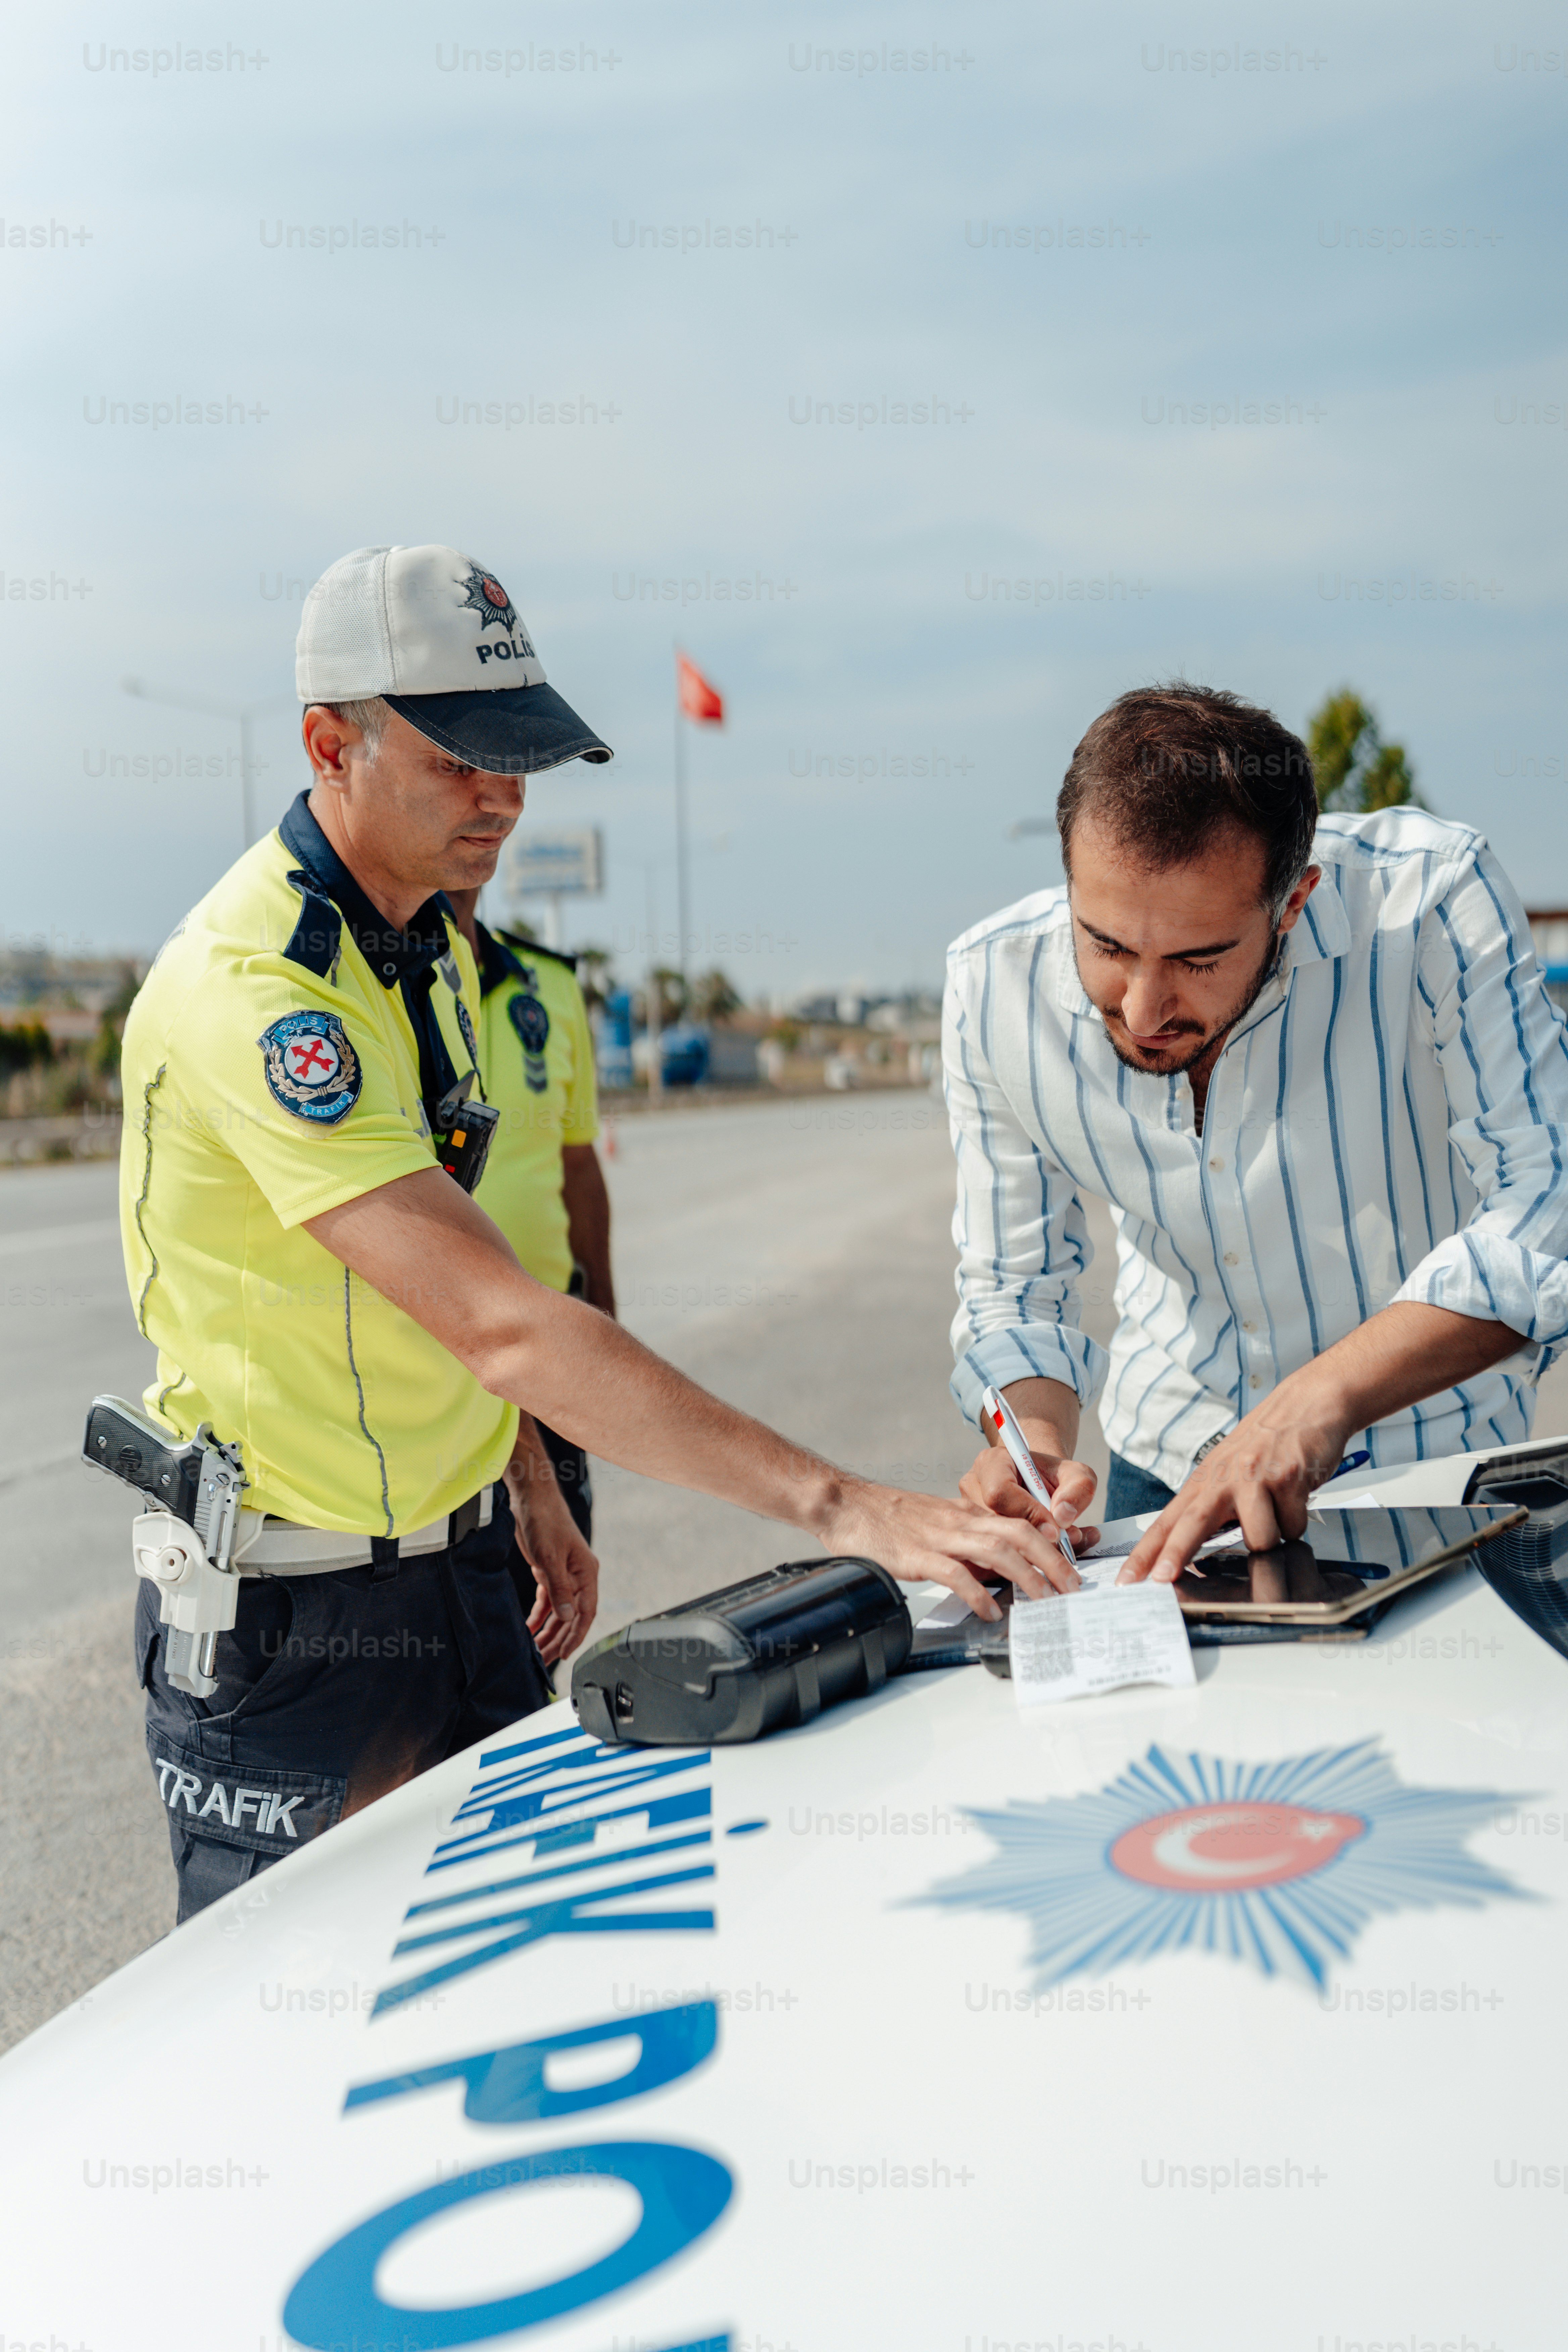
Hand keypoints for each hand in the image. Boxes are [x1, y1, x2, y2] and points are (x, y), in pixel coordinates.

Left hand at [507, 1465, 600, 1662]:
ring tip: (535, 1651)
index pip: (586, 1612)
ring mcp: (563, 1575)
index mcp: (587, 1573)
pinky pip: (546, 1601)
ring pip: (558, 1612)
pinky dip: (538, 1616)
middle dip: (558, 1639)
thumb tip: (568, 1618)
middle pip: (571, 1616)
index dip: (576, 1636)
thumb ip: (560, 1589)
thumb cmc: (546, 1520)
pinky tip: (529, 1629)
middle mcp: (578, 1576)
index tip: (564, 1655)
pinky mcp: (548, 1571)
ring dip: (547, 1631)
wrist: (530, 1498)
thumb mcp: (550, 1557)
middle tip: (543, 1661)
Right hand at [818, 1478, 1085, 1618]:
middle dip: (1052, 1560)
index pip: (1022, 1524)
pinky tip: (990, 1610)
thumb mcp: (939, 1524)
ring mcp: (939, 1537)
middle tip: (1072, 1588)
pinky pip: (955, 1573)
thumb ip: (969, 1544)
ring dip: (1027, 1575)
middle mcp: (961, 1521)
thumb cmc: (889, 1518)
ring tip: (1044, 1601)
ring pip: (996, 1550)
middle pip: (1020, 1534)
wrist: (846, 1505)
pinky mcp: (917, 1554)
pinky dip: (977, 1592)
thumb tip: (1000, 1574)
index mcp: (968, 1513)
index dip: (1052, 1545)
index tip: (1072, 1568)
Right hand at [960, 1443, 1099, 1553]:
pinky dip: (1023, 1557)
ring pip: (995, 1540)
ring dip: (1030, 1551)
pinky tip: (1044, 1553)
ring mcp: (968, 1510)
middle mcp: (973, 1485)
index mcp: (991, 1462)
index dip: (1029, 1514)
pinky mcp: (972, 1532)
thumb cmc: (1055, 1477)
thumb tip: (1062, 1516)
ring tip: (1058, 1544)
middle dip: (1032, 1538)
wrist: (1041, 1485)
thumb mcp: (1077, 1475)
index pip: (1000, 1491)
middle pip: (995, 1522)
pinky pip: (994, 1550)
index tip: (1056, 1528)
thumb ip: (1078, 1488)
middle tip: (1063, 1543)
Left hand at [1118, 1398, 1349, 1584]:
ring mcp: (1255, 1477)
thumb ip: (1214, 1507)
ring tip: (1279, 1511)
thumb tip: (1196, 1549)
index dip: (1145, 1553)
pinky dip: (1296, 1521)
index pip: (1167, 1522)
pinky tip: (1297, 1496)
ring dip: (1273, 1538)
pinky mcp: (1287, 1478)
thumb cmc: (1267, 1443)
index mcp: (1204, 1482)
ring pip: (1259, 1539)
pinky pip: (1292, 1526)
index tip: (1128, 1577)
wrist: (1308, 1403)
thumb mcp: (1229, 1471)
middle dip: (1174, 1554)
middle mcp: (1224, 1478)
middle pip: (1192, 1523)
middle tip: (1161, 1579)